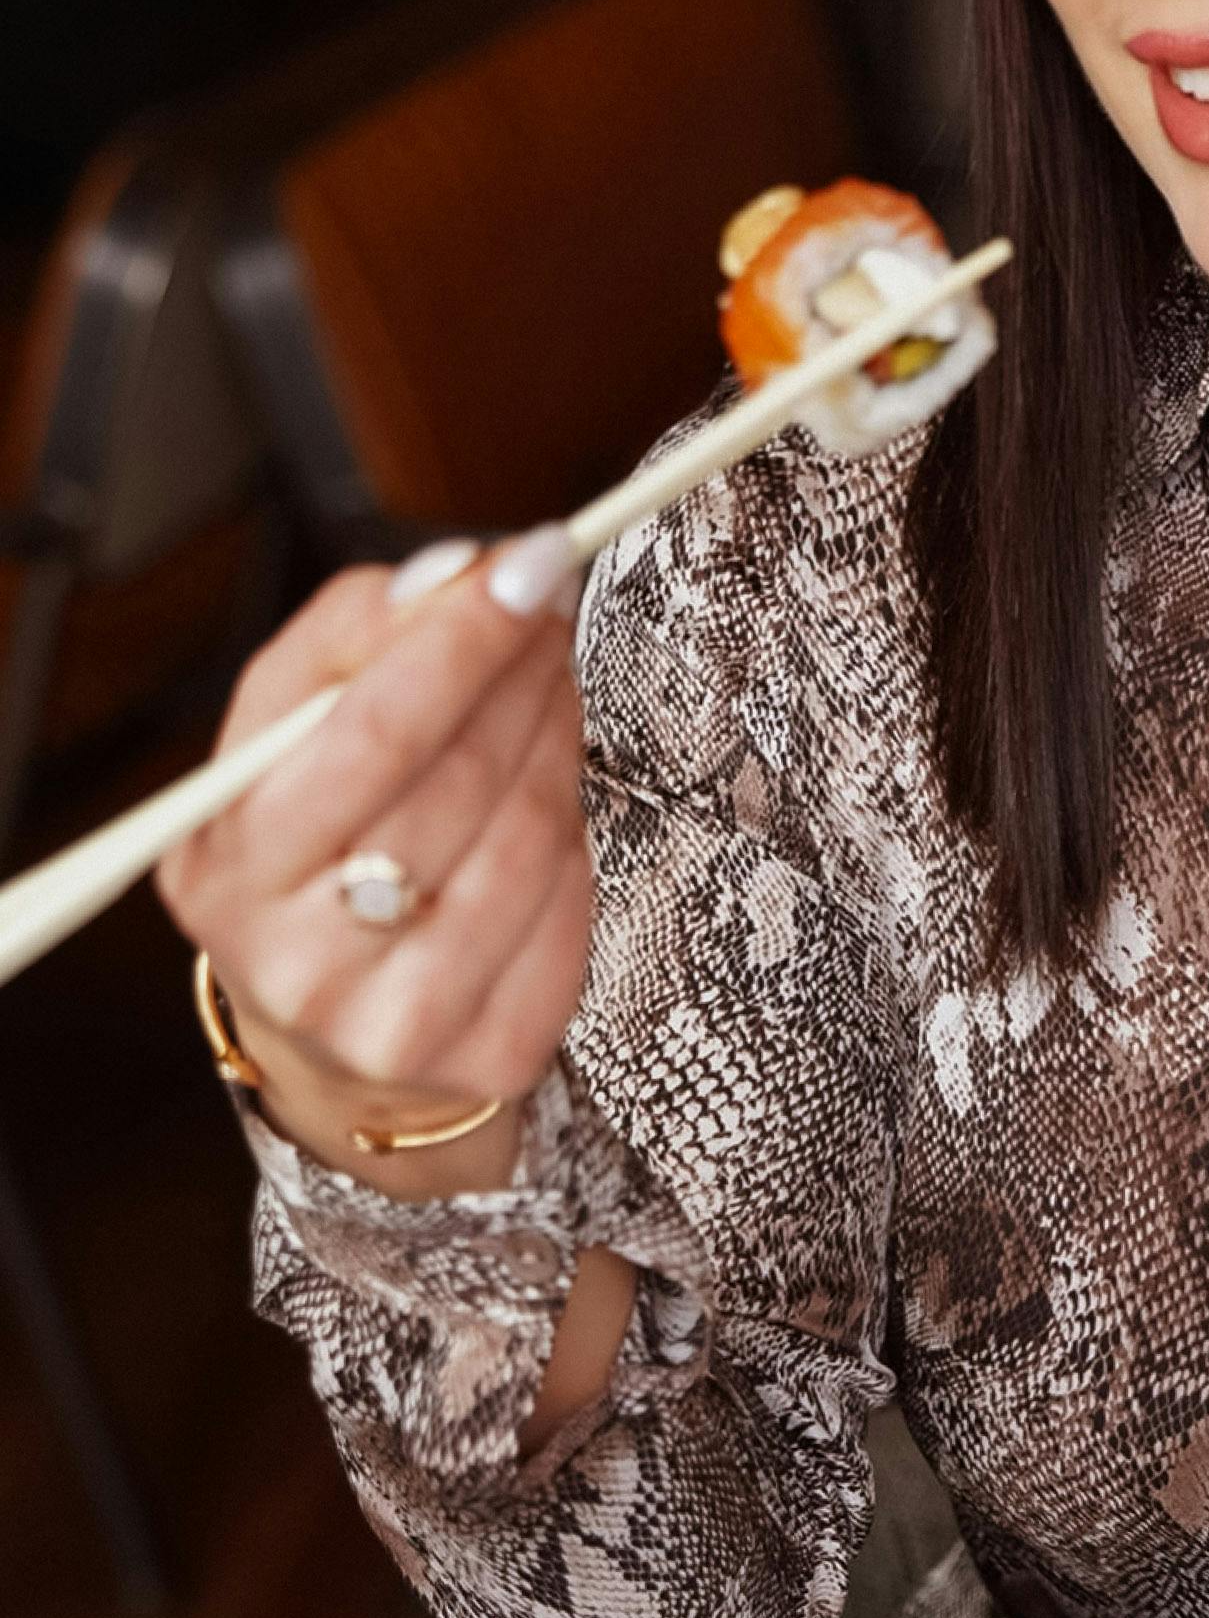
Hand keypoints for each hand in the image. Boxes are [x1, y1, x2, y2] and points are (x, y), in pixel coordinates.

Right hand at [159, 535, 592, 1192]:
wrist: (332, 1047)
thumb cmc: (312, 853)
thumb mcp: (282, 744)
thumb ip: (349, 639)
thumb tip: (451, 572)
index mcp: (228, 872)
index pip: (368, 731)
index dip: (460, 637)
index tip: (527, 559)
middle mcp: (302, 965)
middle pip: (458, 777)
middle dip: (519, 666)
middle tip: (549, 602)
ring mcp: (399, 1026)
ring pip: (527, 835)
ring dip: (555, 733)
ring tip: (547, 685)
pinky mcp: (490, 1058)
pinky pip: (569, 907)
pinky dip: (572, 831)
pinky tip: (548, 793)